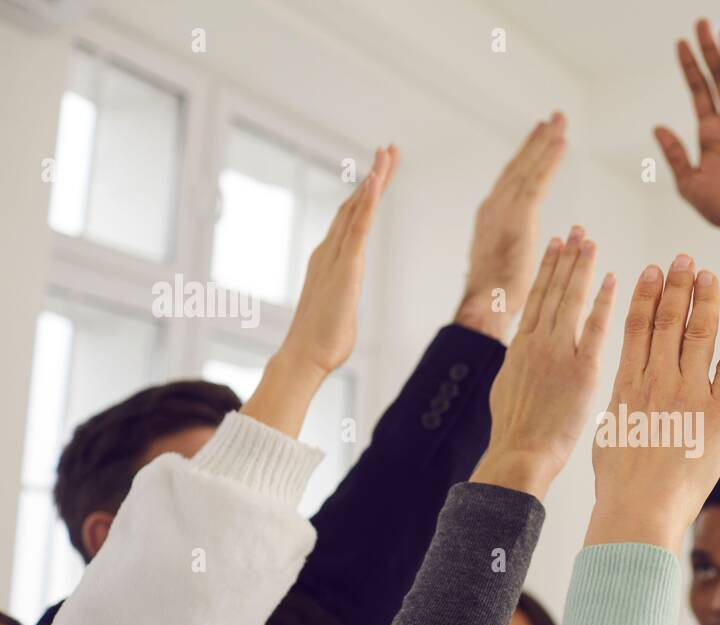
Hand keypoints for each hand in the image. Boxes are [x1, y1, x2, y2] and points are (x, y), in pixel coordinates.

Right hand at [281, 145, 398, 376]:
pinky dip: (367, 203)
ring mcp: (337, 256)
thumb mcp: (340, 311)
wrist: (306, 356)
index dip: (366, 193)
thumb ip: (343, 300)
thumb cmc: (323, 341)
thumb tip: (342, 308)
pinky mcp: (345, 267)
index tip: (379, 171)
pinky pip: (358, 228)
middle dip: (374, 175)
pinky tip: (375, 181)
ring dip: (374, 179)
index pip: (352, 219)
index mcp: (332, 259)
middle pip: (356, 204)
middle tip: (388, 148)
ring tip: (386, 153)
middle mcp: (331, 251)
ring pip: (358, 209)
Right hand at [456, 114, 567, 342]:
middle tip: (552, 118)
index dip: (525, 158)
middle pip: (518, 166)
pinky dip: (548, 160)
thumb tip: (529, 252)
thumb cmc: (497, 295)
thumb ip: (516, 250)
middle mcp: (494, 206)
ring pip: (527, 167)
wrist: (486, 303)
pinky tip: (560, 143)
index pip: (512, 180)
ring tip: (559, 121)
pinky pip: (537, 181)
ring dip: (544, 142)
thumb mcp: (507, 264)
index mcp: (491, 217)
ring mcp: (504, 208)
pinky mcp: (519, 216)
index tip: (538, 139)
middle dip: (535, 141)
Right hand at [470, 226, 613, 499]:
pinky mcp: (581, 369)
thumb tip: (522, 353)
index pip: (535, 296)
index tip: (557, 245)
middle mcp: (536, 342)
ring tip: (589, 242)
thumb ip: (519, 365)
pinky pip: (594, 327)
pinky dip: (602, 300)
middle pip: (552, 289)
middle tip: (577, 231)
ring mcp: (557, 353)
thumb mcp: (507, 389)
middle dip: (566, 257)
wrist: (521, 453)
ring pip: (570, 299)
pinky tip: (611, 279)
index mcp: (519, 346)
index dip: (548, 268)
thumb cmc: (516, 433)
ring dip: (581, 268)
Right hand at [585, 255, 719, 550]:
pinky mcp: (719, 412)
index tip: (651, 272)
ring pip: (699, 334)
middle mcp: (657, 381)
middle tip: (684, 260)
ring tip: (708, 275)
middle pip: (669, 321)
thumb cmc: (619, 485)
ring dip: (705, 300)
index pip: (637, 328)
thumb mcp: (608, 436)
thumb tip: (627, 402)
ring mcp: (689, 394)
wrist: (640, 510)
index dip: (646, 296)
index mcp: (627, 386)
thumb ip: (621, 410)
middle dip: (677, 286)